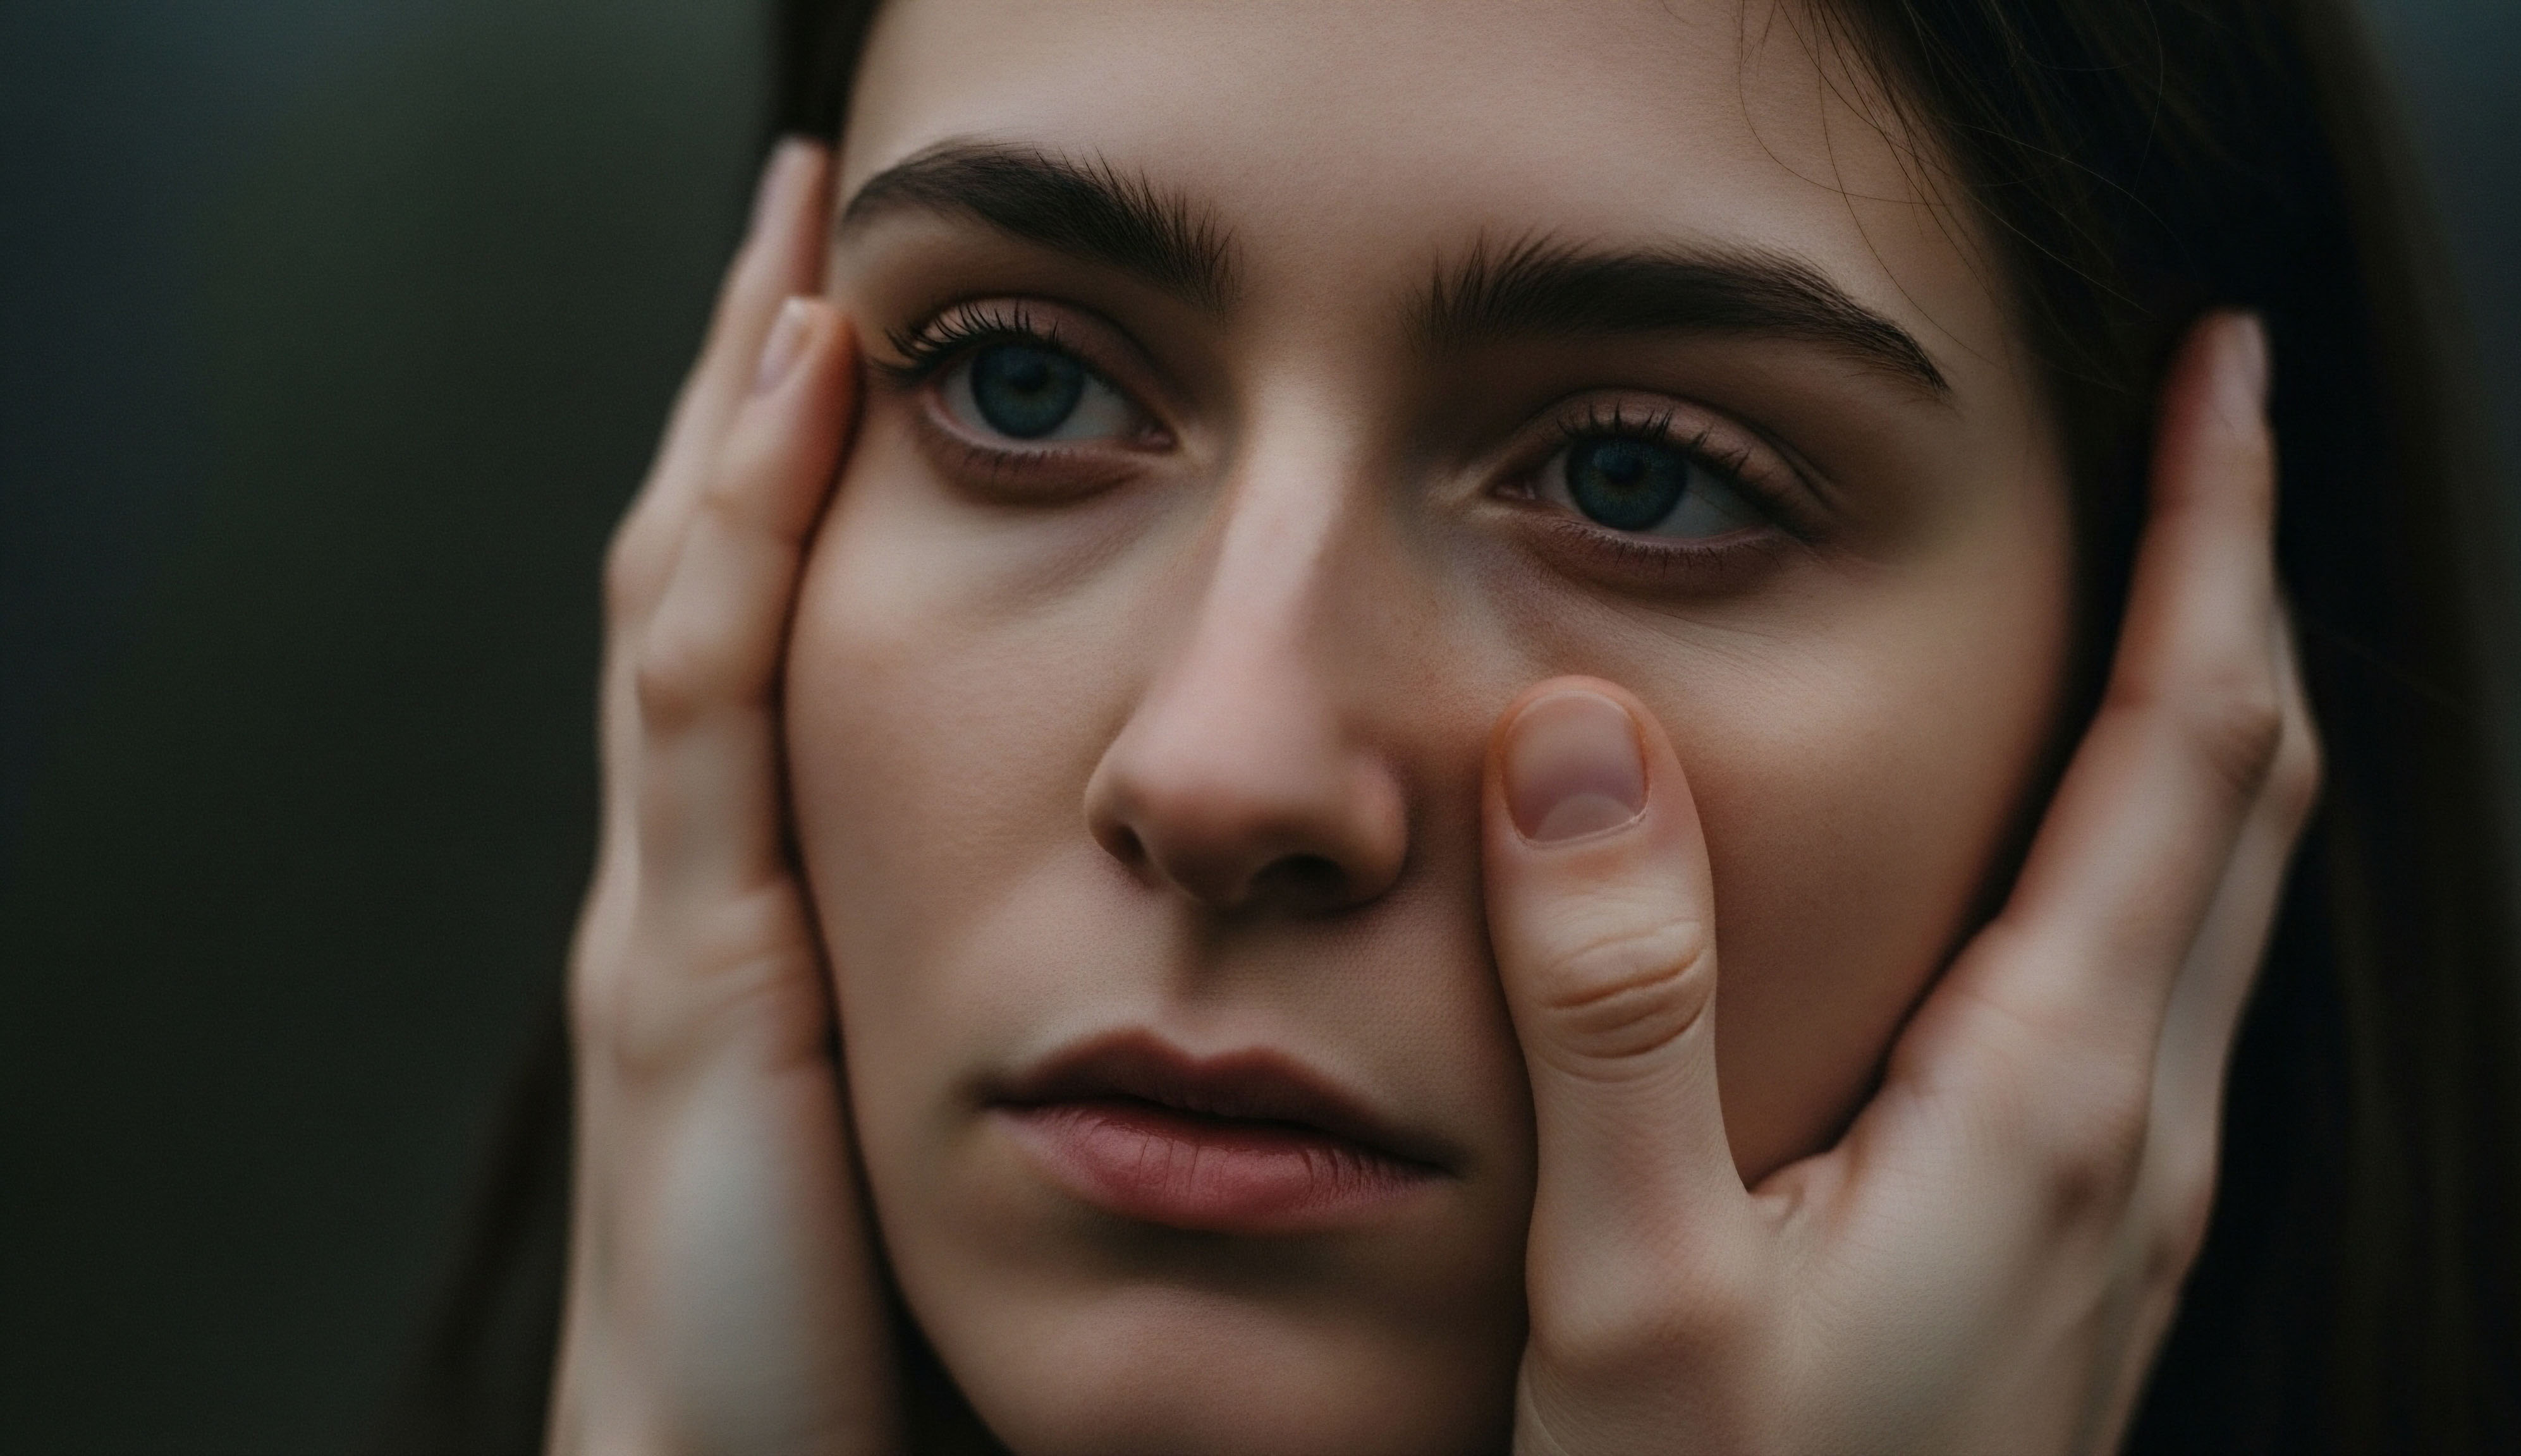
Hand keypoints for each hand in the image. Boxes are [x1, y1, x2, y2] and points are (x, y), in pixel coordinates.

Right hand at [547, 140, 895, 1455]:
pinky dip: (741, 535)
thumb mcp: (946, 1129)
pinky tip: (793, 400)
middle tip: (808, 222)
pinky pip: (706, 700)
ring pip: (689, 599)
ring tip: (795, 247)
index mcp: (772, 913)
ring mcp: (674, 906)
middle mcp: (701, 879)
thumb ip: (1003, 1013)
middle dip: (752, 399)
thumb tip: (1166, 936)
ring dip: (740, 414)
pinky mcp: (685, 965)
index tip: (877, 334)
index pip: (779, 643)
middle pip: (713, 579)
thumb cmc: (855, 1343)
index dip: (805, 487)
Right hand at [1484, 313, 2318, 1454]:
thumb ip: (1613, 1016)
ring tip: (2153, 595)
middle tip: (2211, 430)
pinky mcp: (2079, 1253)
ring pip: (2220, 895)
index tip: (2227, 374)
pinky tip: (2067, 855)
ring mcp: (2125, 1201)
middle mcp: (2130, 1132)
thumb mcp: (1636, 1297)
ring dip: (2209, 717)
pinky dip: (2155, 850)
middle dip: (2241, 588)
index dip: (2217, 542)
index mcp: (2050, 1098)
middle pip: (2246, 798)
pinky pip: (2164, 990)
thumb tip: (1580, 741)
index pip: (2193, 750)